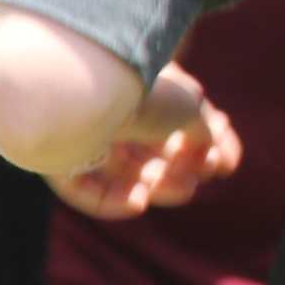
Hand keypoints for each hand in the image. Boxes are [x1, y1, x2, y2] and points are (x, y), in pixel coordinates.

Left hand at [49, 64, 241, 220]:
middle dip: (178, 169)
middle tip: (192, 182)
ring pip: (122, 171)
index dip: (207, 145)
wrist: (79, 88)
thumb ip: (203, 129)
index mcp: (145, 82)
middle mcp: (113, 105)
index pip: (180, 119)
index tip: (226, 165)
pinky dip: (113, 199)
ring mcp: (84, 131)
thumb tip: (210, 148)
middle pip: (151, 150)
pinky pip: (85, 188)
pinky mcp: (57, 158)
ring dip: (152, 185)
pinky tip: (137, 202)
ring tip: (168, 190)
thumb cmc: (141, 90)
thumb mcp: (188, 106)